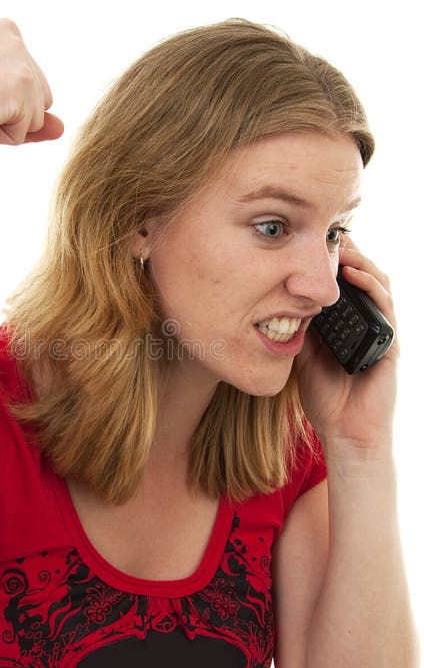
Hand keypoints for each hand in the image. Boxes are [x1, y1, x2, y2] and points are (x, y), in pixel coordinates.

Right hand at [0, 18, 63, 145]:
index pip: (27, 85)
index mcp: (1, 30)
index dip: (0, 102)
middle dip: (9, 114)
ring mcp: (19, 58)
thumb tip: (61, 129)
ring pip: (36, 117)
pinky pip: (26, 132)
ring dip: (4, 126)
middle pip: (40, 99)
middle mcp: (13, 36)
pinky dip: (0, 136)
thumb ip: (27, 111)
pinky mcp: (20, 83)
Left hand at [294, 239, 398, 448]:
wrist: (345, 433)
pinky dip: (372, 288)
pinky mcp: (390, 344)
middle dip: (349, 252)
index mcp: (348, 324)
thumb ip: (299, 330)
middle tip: (329, 233)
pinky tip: (355, 276)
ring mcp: (381, 332)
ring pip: (379, 285)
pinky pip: (385, 309)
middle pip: (364, 276)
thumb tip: (278, 302)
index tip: (314, 240)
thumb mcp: (303, 356)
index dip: (333, 260)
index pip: (344, 282)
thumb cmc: (327, 398)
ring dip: (362, 262)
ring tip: (343, 246)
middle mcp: (367, 323)